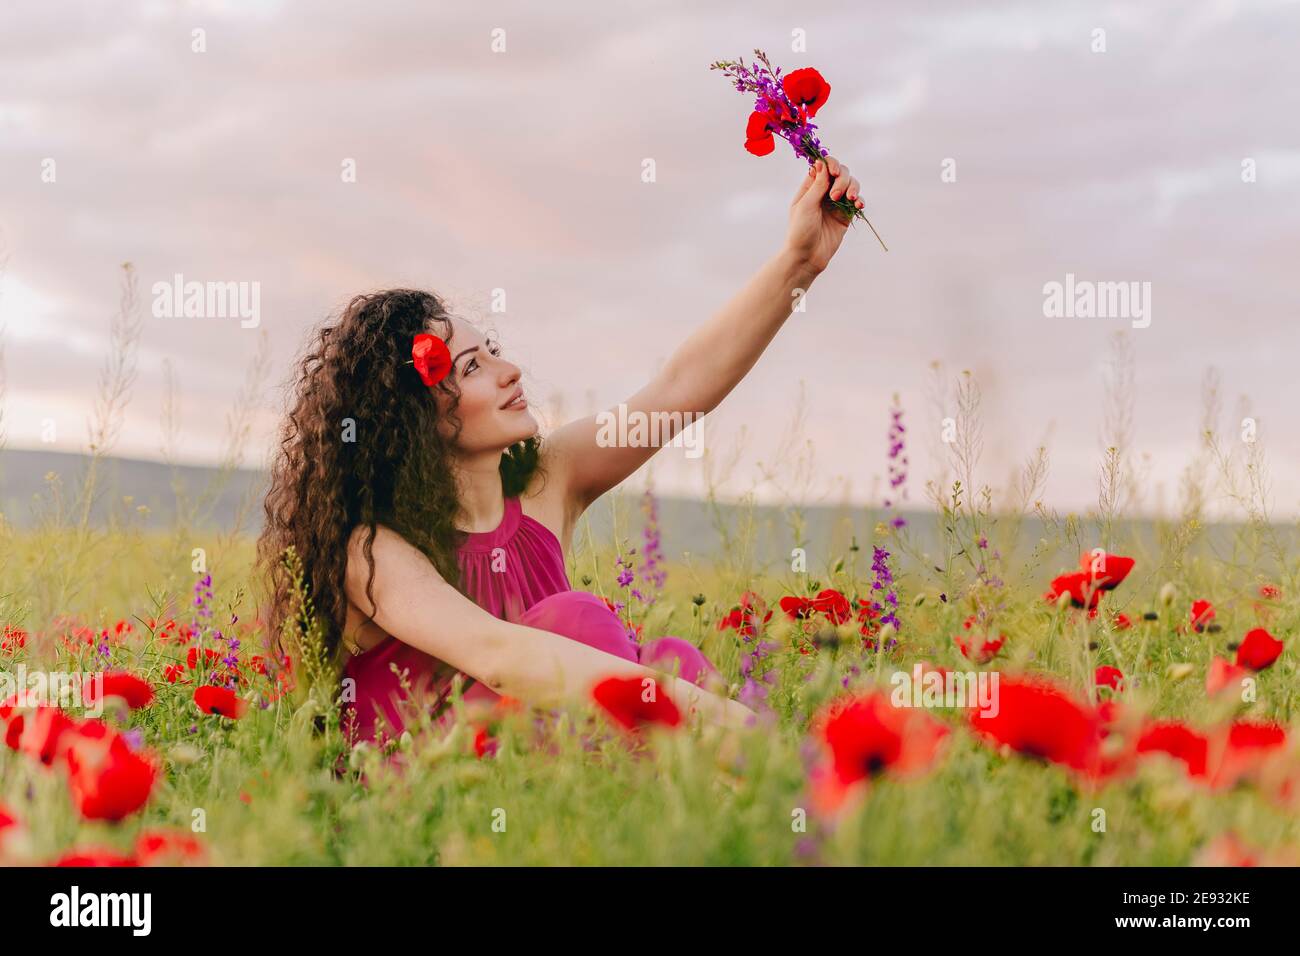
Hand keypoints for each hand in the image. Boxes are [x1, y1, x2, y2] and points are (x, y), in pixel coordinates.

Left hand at [784, 155, 862, 273]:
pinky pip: (856, 201)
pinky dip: (859, 200)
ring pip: (851, 185)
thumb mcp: (806, 205)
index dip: (831, 164)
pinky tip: (858, 205)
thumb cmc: (800, 231)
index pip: (824, 166)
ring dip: (853, 188)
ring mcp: (836, 203)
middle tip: (835, 195)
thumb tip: (822, 162)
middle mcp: (824, 192)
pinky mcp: (845, 215)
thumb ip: (817, 184)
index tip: (833, 172)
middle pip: (840, 173)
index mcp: (810, 187)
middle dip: (842, 179)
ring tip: (850, 200)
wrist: (807, 257)